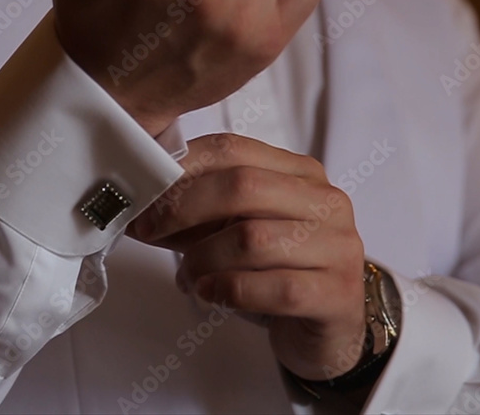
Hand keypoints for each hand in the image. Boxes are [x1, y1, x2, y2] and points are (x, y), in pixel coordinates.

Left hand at [129, 134, 366, 379]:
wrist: (328, 331)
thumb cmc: (277, 273)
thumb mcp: (233, 232)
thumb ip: (195, 214)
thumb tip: (141, 202)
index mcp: (300, 173)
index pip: (233, 149)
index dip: (181, 168)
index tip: (144, 195)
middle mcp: (325, 202)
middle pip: (243, 186)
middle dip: (183, 209)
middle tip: (149, 231)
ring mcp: (338, 246)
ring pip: (252, 239)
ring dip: (202, 260)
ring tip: (187, 276)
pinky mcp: (337, 294)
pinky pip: (275, 287)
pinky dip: (230, 290)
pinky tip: (211, 294)